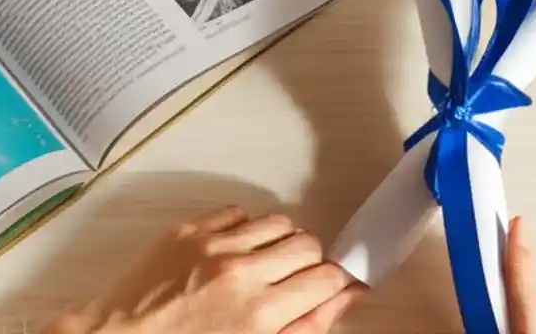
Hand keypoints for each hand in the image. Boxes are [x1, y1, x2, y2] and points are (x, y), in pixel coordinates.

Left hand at [43, 206, 362, 333]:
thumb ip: (306, 328)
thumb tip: (346, 297)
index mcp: (260, 316)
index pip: (328, 277)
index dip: (335, 283)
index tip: (330, 287)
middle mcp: (241, 274)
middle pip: (309, 245)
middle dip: (309, 263)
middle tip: (293, 281)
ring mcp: (213, 247)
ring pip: (278, 222)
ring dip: (279, 243)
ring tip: (263, 265)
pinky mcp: (189, 231)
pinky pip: (238, 213)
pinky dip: (244, 229)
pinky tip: (233, 252)